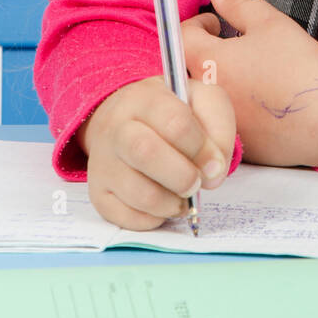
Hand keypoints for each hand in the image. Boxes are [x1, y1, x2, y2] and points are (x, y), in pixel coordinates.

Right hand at [78, 74, 235, 231]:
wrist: (125, 119)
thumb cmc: (172, 112)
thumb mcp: (202, 101)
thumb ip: (218, 127)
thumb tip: (214, 174)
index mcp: (146, 99)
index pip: (176, 123)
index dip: (202, 149)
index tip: (214, 164)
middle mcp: (117, 128)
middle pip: (146, 153)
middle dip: (183, 176)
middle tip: (196, 183)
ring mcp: (103, 162)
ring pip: (138, 193)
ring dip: (171, 203)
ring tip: (181, 196)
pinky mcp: (98, 192)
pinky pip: (126, 218)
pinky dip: (153, 219)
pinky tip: (162, 204)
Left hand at [181, 0, 317, 168]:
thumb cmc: (301, 68)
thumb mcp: (270, 22)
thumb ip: (238, 3)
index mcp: (209, 62)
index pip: (180, 37)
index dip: (198, 23)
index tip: (216, 23)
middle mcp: (207, 96)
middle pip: (189, 68)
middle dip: (205, 52)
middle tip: (231, 44)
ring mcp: (220, 122)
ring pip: (206, 96)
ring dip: (219, 80)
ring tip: (247, 72)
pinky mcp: (238, 144)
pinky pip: (224, 121)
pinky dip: (235, 107)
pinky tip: (259, 100)